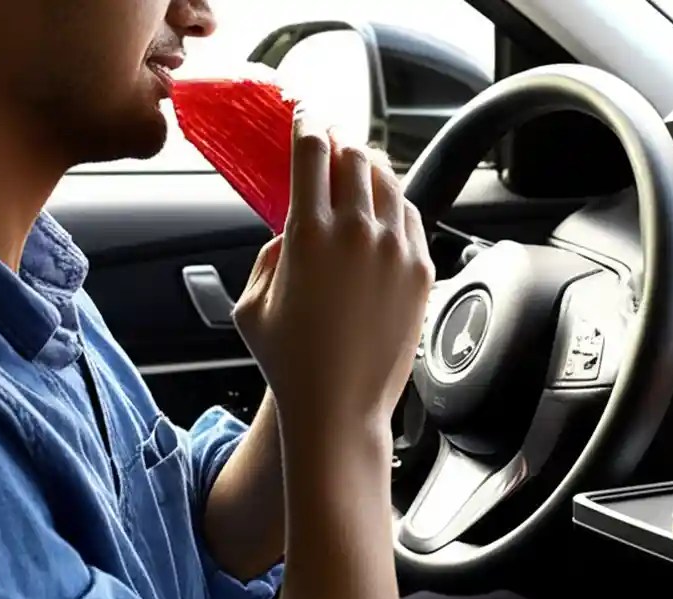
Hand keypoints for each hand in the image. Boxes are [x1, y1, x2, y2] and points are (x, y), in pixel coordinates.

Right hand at [233, 113, 433, 432]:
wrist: (339, 408)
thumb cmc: (289, 363)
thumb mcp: (251, 304)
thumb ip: (268, 255)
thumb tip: (290, 232)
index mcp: (308, 232)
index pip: (312, 151)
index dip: (308, 124)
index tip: (306, 117)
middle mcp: (357, 231)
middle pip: (355, 158)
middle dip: (341, 145)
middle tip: (333, 145)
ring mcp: (395, 250)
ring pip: (389, 183)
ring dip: (371, 170)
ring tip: (360, 172)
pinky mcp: (421, 271)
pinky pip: (412, 217)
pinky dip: (396, 205)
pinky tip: (386, 210)